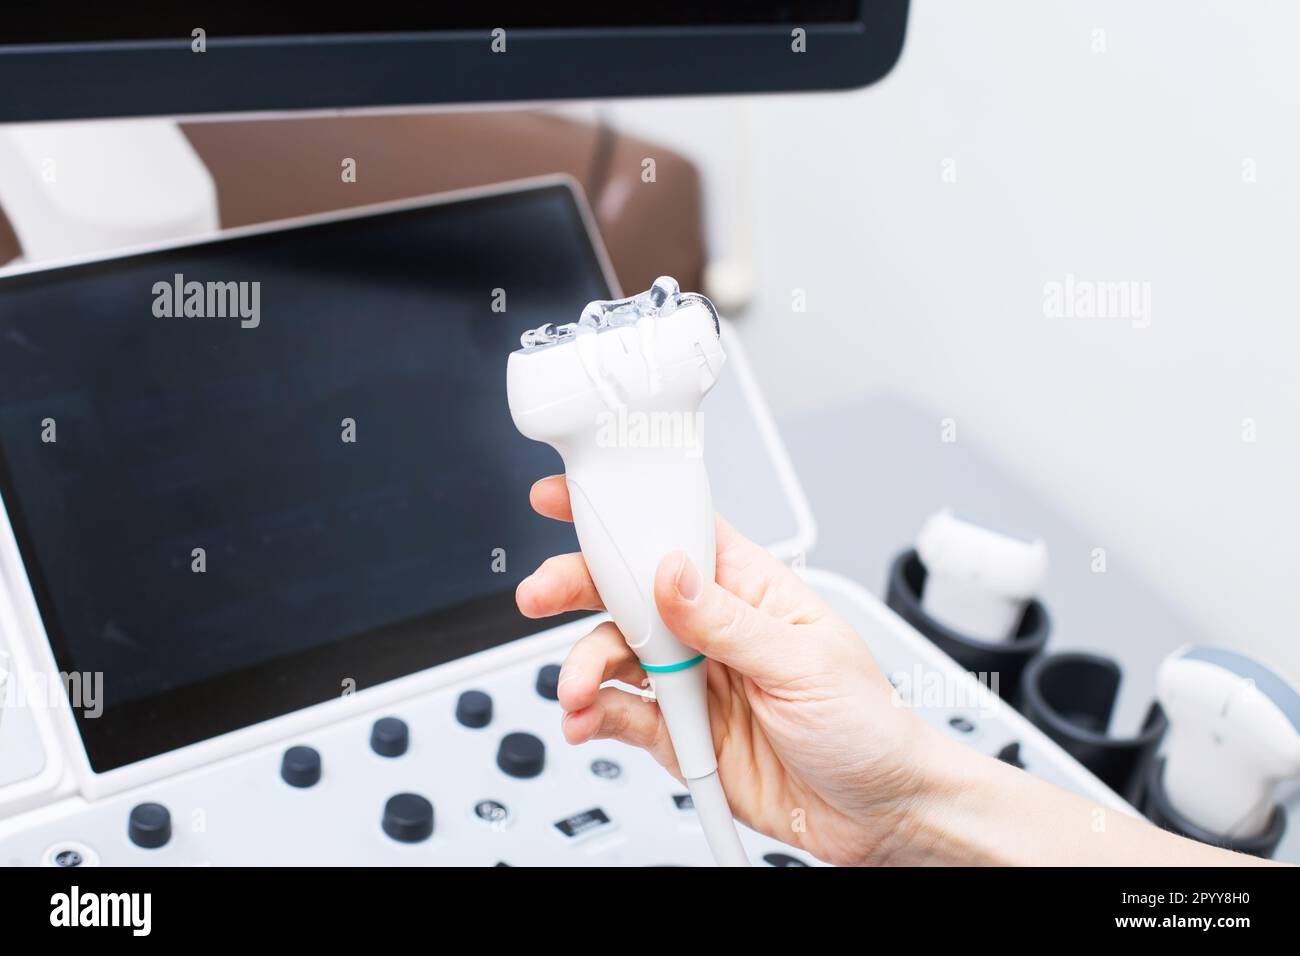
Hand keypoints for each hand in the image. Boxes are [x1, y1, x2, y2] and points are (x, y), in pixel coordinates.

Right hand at [515, 475, 938, 865]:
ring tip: (577, 691)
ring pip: (616, 655)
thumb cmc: (868, 724)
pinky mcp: (681, 732)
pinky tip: (588, 720)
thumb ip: (729, 622)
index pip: (680, 534)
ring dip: (584, 667)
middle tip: (541, 594)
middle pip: (630, 591)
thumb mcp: (804, 664)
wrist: (879, 813)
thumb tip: (672, 575)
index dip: (628, 512)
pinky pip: (623, 713)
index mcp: (751, 590)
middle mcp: (715, 629)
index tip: (576, 499)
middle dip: (579, 586)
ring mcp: (695, 681)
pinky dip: (595, 715)